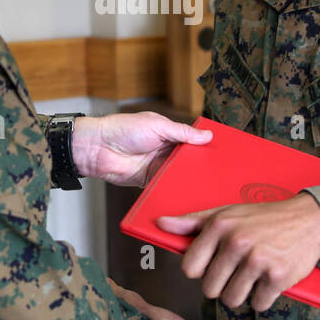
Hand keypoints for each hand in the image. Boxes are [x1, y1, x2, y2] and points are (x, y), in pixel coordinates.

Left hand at [72, 112, 211, 186]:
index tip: (221, 155)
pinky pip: (165, 186)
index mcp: (168, 134)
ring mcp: (157, 167)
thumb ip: (182, 132)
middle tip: (217, 174)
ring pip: (178, 175)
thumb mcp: (157, 125)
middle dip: (199, 167)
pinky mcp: (149, 181)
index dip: (205, 148)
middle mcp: (165, 151)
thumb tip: (207, 135)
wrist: (98, 148)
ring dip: (187, 179)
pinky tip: (185, 193)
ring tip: (205, 186)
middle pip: (188, 161)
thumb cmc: (123, 129)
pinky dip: (173, 189)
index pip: (192, 142)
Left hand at [157, 192, 319, 312]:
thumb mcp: (227, 213)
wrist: (309, 220)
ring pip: (232, 300)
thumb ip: (193, 222)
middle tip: (238, 271)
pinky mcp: (278, 277)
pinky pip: (258, 305)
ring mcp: (258, 260)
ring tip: (253, 275)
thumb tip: (161, 224)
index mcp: (219, 226)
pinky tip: (269, 280)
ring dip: (242, 294)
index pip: (189, 268)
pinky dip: (263, 298)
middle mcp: (236, 242)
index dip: (200, 271)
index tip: (214, 264)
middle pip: (210, 289)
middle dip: (222, 285)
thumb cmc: (263, 218)